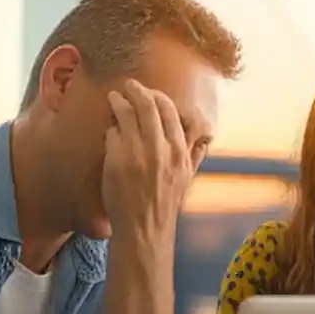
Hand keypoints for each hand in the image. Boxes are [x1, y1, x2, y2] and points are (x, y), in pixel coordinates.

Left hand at [101, 79, 191, 238]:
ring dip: (119, 102)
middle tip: (128, 85)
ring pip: (127, 114)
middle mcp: (160, 148)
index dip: (157, 96)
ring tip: (113, 97)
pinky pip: (112, 132)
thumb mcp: (187, 179)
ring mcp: (138, 153)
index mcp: (179, 150)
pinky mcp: (117, 160)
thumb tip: (205, 140)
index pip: (169, 110)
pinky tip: (109, 127)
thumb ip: (195, 156)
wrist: (144, 228)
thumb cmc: (164, 204)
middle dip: (137, 90)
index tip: (149, 92)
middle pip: (148, 105)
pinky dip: (111, 127)